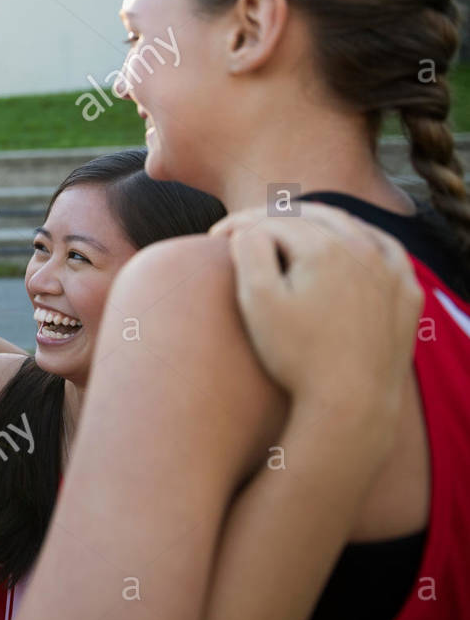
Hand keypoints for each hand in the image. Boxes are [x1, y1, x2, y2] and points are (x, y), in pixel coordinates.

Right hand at [212, 203, 422, 432]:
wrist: (351, 403)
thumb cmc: (296, 354)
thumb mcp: (258, 301)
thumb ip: (249, 251)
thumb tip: (248, 228)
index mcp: (323, 247)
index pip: (272, 221)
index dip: (238, 226)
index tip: (212, 239)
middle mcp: (363, 249)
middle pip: (310, 216)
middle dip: (272, 217)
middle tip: (243, 229)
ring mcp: (390, 270)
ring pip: (350, 226)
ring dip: (315, 221)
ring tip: (287, 228)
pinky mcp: (406, 293)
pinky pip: (387, 249)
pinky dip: (363, 238)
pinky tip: (350, 242)